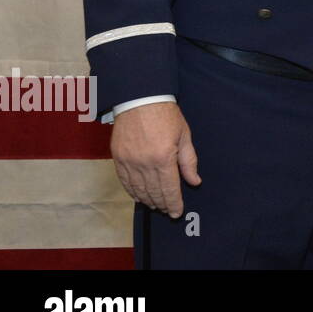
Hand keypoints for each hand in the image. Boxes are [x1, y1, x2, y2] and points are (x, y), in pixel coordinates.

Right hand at [110, 101, 199, 217]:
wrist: (140, 99)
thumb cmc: (166, 115)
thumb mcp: (184, 135)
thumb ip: (189, 161)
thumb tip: (194, 181)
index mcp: (163, 158)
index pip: (169, 188)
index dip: (174, 203)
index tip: (177, 212)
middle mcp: (144, 163)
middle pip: (154, 191)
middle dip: (162, 204)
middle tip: (167, 211)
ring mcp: (129, 162)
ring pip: (138, 189)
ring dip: (147, 200)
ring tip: (155, 206)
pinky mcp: (118, 158)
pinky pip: (124, 181)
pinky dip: (132, 191)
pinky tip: (138, 196)